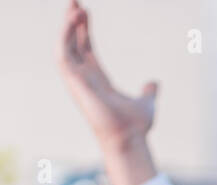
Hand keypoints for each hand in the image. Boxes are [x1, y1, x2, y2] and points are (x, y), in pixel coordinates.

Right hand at [57, 0, 158, 184]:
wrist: (130, 138)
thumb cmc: (135, 126)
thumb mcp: (146, 102)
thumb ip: (148, 91)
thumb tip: (154, 83)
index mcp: (98, 80)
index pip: (86, 49)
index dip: (83, 30)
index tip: (85, 11)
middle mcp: (85, 79)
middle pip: (72, 45)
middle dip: (71, 23)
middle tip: (74, 1)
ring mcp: (78, 81)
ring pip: (64, 48)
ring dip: (66, 27)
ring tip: (74, 7)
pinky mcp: (75, 83)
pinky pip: (62, 56)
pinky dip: (64, 37)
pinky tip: (71, 21)